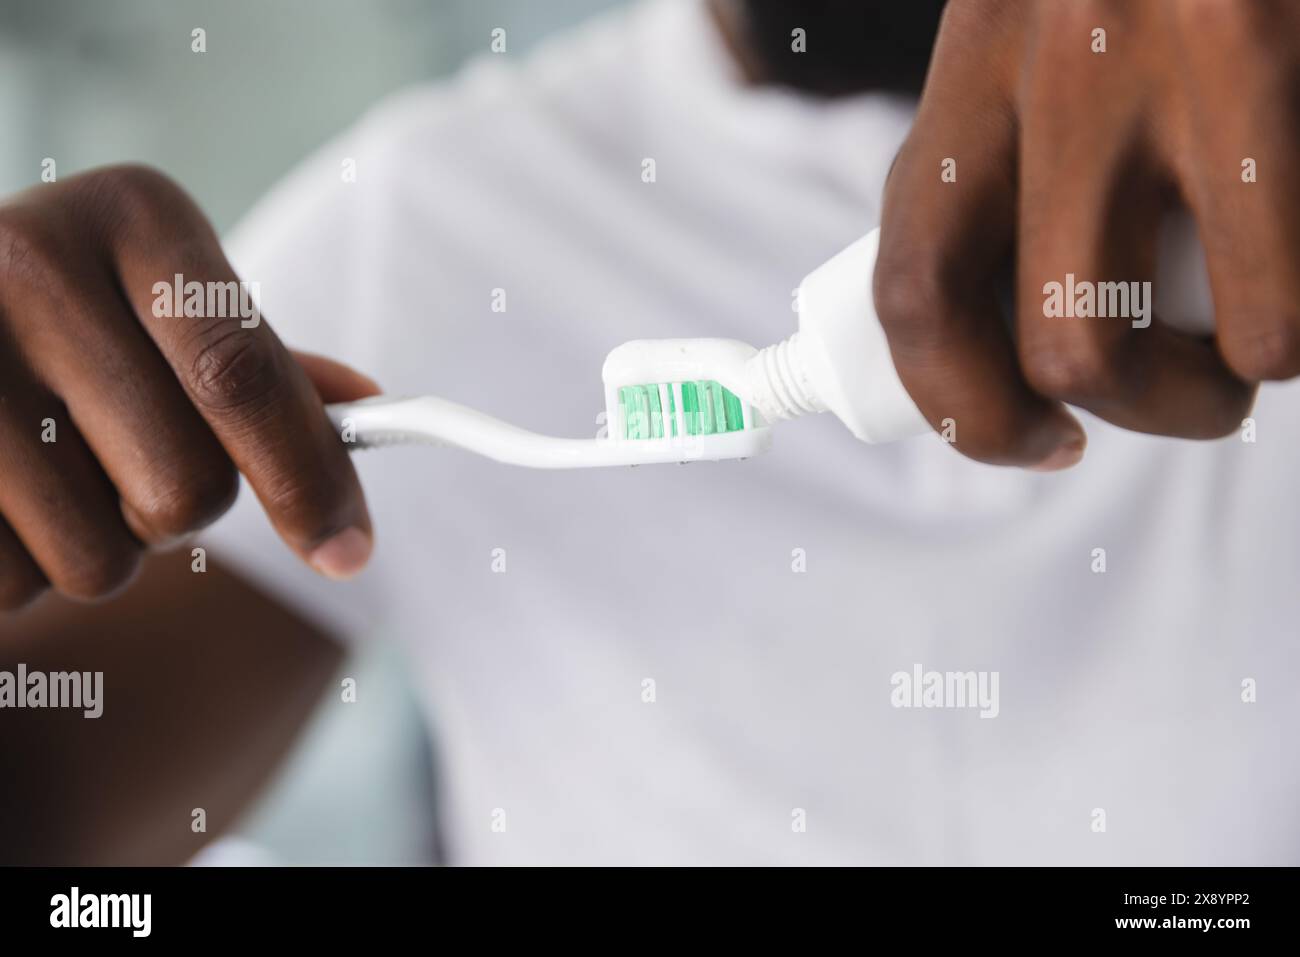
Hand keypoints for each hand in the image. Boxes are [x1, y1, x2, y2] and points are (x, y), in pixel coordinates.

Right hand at [0, 165, 377, 608]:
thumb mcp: (160, 300)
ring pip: (102, 558)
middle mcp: (30, 262)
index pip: (244, 376)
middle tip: (126, 454)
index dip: (307, 479)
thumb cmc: (68, 318)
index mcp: (132, 215)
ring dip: (99, 543)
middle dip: (181, 509)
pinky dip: (21, 567)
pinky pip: (15, 584)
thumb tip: (365, 404)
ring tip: (43, 462)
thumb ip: (256, 361)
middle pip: (187, 486)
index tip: (349, 552)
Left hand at [874, 0, 1297, 468]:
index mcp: (973, 70)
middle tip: (1152, 404)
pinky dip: (1296, 336)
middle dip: (1098, 415)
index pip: (909, 286)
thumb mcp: (1044, 32)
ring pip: (1152, 335)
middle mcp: (1044, 69)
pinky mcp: (1261, 49)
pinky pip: (1285, 296)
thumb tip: (1024, 314)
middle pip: (1028, 337)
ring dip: (1205, 393)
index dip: (958, 406)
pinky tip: (1298, 296)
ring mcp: (1159, 61)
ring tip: (1247, 357)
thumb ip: (1022, 154)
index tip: (1024, 437)